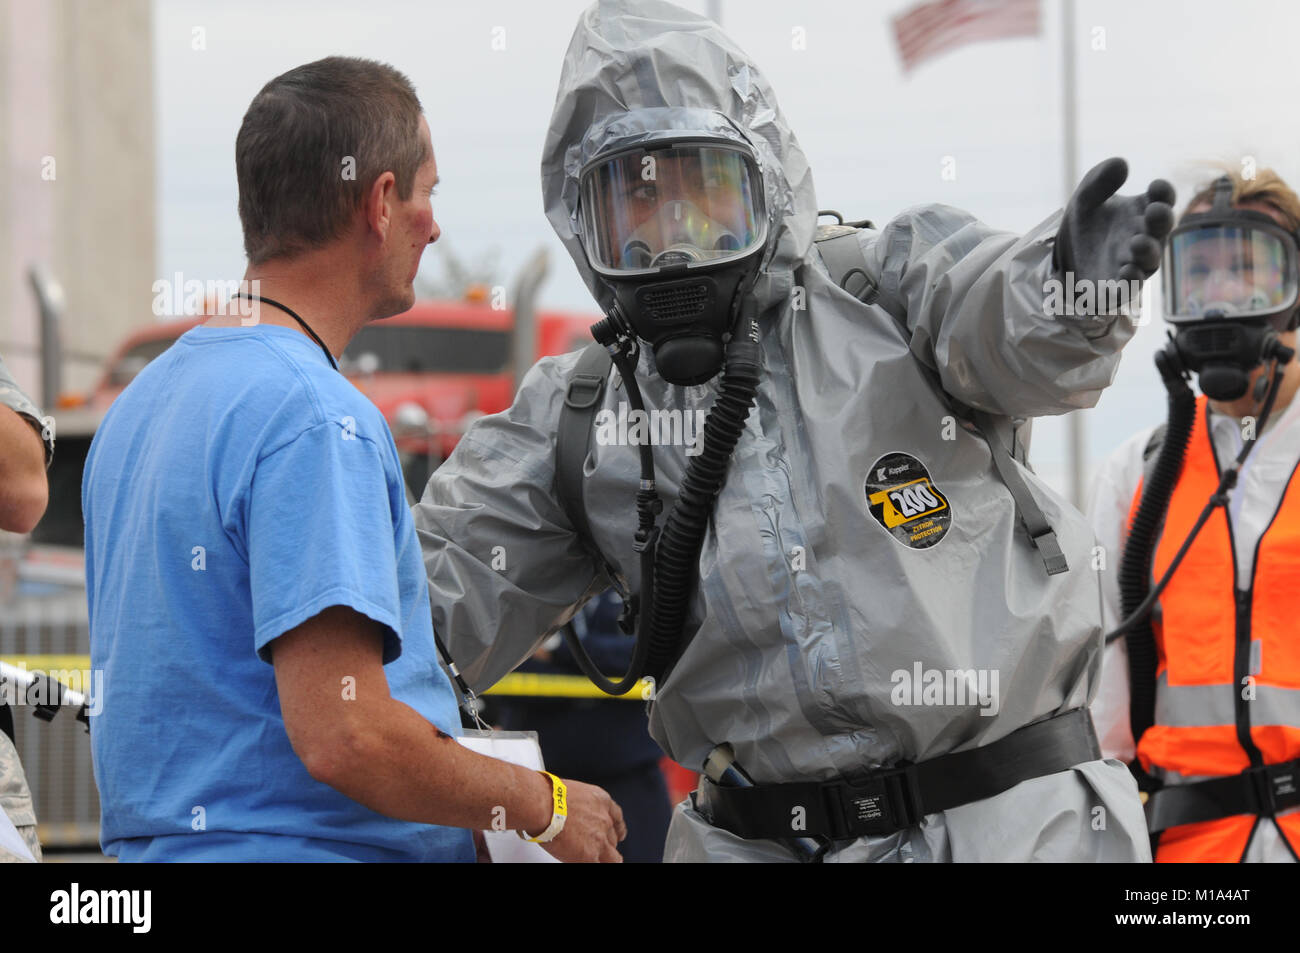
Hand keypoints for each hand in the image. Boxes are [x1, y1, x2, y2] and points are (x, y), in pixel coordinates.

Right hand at [539, 778, 625, 862]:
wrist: (542, 805)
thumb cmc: (548, 795)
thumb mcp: (572, 792)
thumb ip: (578, 805)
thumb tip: (568, 812)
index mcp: (601, 801)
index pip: (617, 817)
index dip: (617, 828)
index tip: (617, 833)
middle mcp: (604, 820)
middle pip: (613, 839)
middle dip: (605, 844)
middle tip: (595, 849)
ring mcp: (600, 839)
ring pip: (613, 858)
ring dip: (605, 860)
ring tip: (595, 861)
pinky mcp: (590, 856)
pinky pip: (598, 865)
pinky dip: (593, 864)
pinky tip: (584, 863)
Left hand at [1054, 157, 1175, 286]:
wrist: (1064, 258)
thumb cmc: (1086, 224)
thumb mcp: (1085, 198)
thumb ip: (1099, 180)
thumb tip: (1121, 163)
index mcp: (1141, 211)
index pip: (1161, 199)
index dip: (1163, 193)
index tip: (1155, 186)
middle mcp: (1144, 236)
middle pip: (1161, 228)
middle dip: (1161, 220)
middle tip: (1155, 212)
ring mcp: (1133, 262)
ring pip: (1150, 259)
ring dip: (1147, 251)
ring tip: (1138, 243)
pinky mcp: (1117, 287)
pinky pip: (1130, 287)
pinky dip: (1132, 281)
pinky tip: (1128, 272)